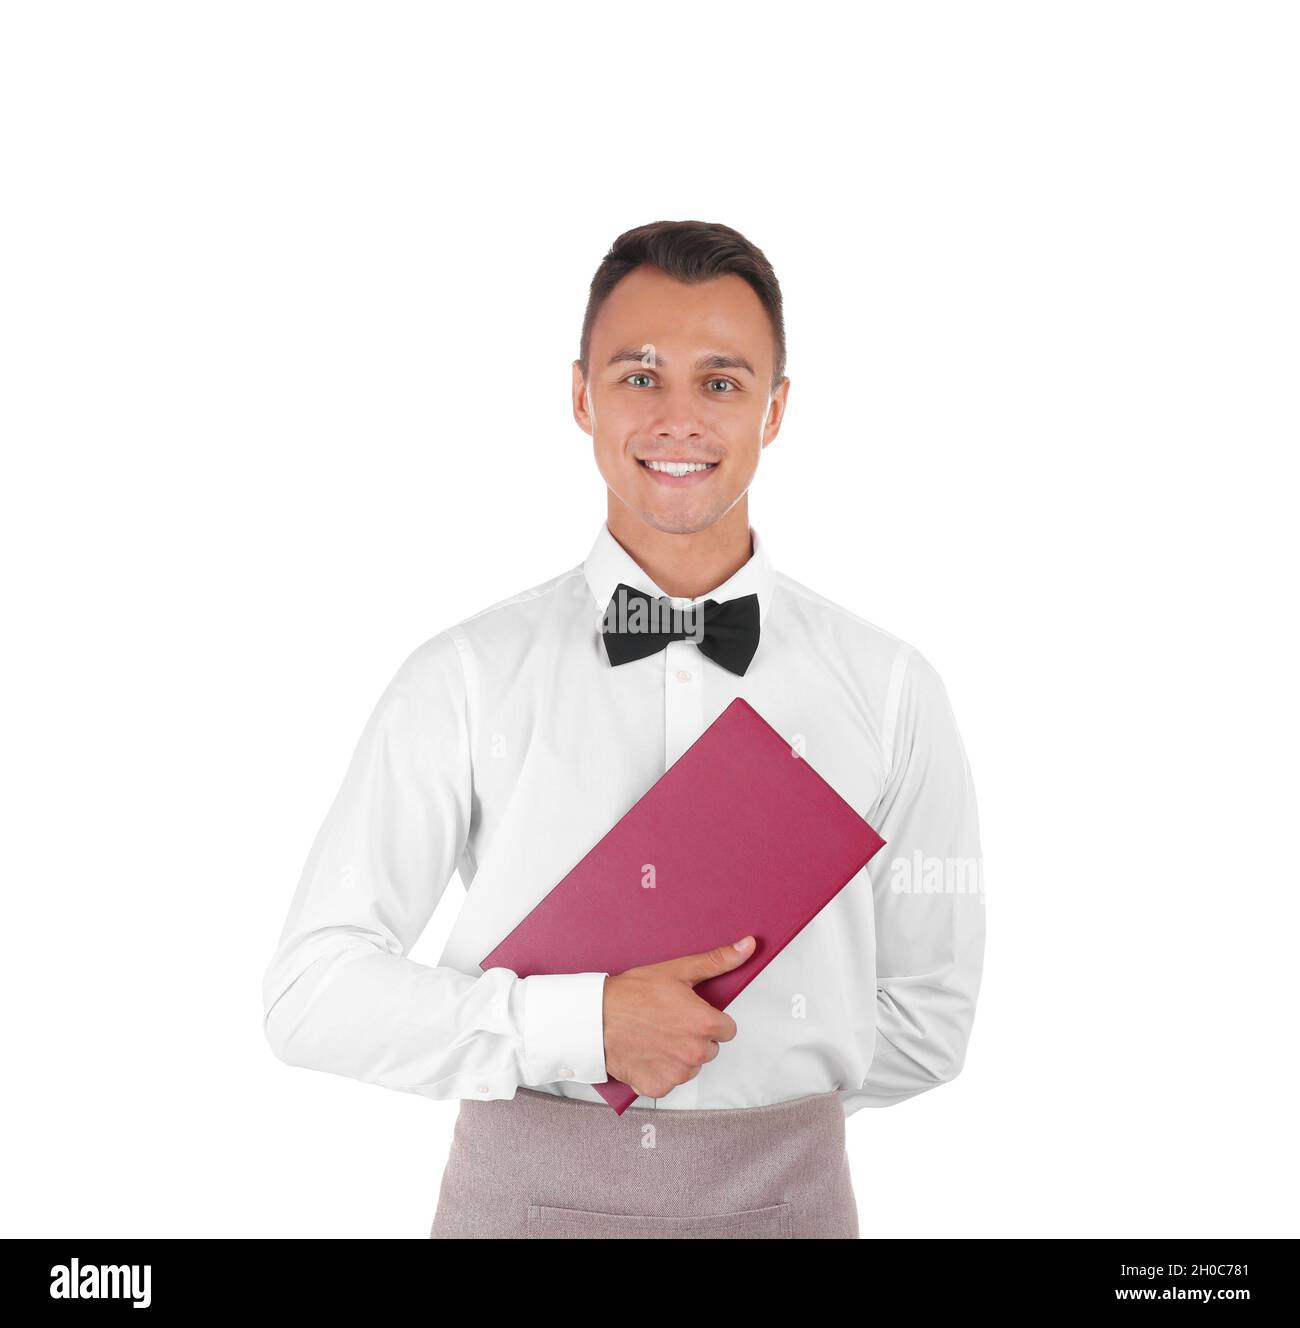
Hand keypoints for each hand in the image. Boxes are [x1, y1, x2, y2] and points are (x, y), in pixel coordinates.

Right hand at [601, 936, 752, 1099]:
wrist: (595, 1017)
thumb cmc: (633, 993)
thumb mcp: (678, 970)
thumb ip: (717, 961)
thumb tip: (748, 946)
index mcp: (705, 1024)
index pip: (727, 1029)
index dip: (709, 1019)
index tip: (689, 1012)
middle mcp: (695, 1053)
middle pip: (710, 1048)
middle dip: (695, 1037)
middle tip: (669, 1021)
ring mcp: (677, 1073)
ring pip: (691, 1066)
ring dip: (679, 1055)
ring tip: (656, 1036)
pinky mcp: (658, 1087)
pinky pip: (670, 1081)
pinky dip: (660, 1071)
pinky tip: (647, 1052)